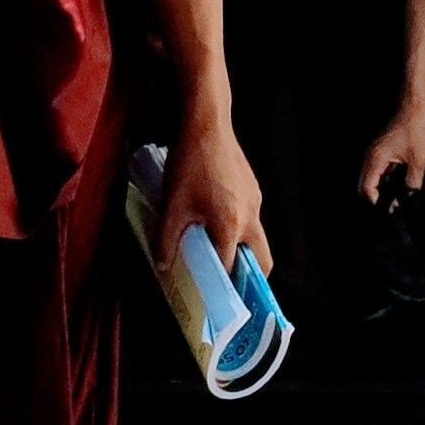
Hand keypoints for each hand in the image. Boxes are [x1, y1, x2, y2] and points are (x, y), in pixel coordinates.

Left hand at [158, 89, 269, 278]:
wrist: (206, 120)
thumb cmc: (190, 160)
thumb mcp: (172, 203)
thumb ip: (167, 239)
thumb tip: (164, 267)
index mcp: (232, 224)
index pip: (231, 269)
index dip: (222, 289)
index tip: (213, 303)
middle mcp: (251, 216)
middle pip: (261, 261)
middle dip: (248, 279)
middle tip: (227, 289)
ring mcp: (255, 202)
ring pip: (255, 240)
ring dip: (239, 252)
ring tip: (214, 256)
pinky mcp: (252, 189)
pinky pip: (250, 220)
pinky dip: (236, 231)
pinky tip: (213, 224)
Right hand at [358, 102, 424, 200]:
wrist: (414, 109)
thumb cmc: (414, 129)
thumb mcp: (418, 160)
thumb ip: (412, 182)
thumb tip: (409, 195)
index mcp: (375, 160)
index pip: (366, 189)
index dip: (376, 202)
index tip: (390, 208)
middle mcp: (370, 157)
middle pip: (364, 185)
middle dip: (376, 197)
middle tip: (392, 205)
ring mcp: (373, 153)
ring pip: (370, 178)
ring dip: (379, 188)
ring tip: (395, 196)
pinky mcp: (380, 150)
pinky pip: (376, 169)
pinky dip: (382, 179)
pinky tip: (397, 181)